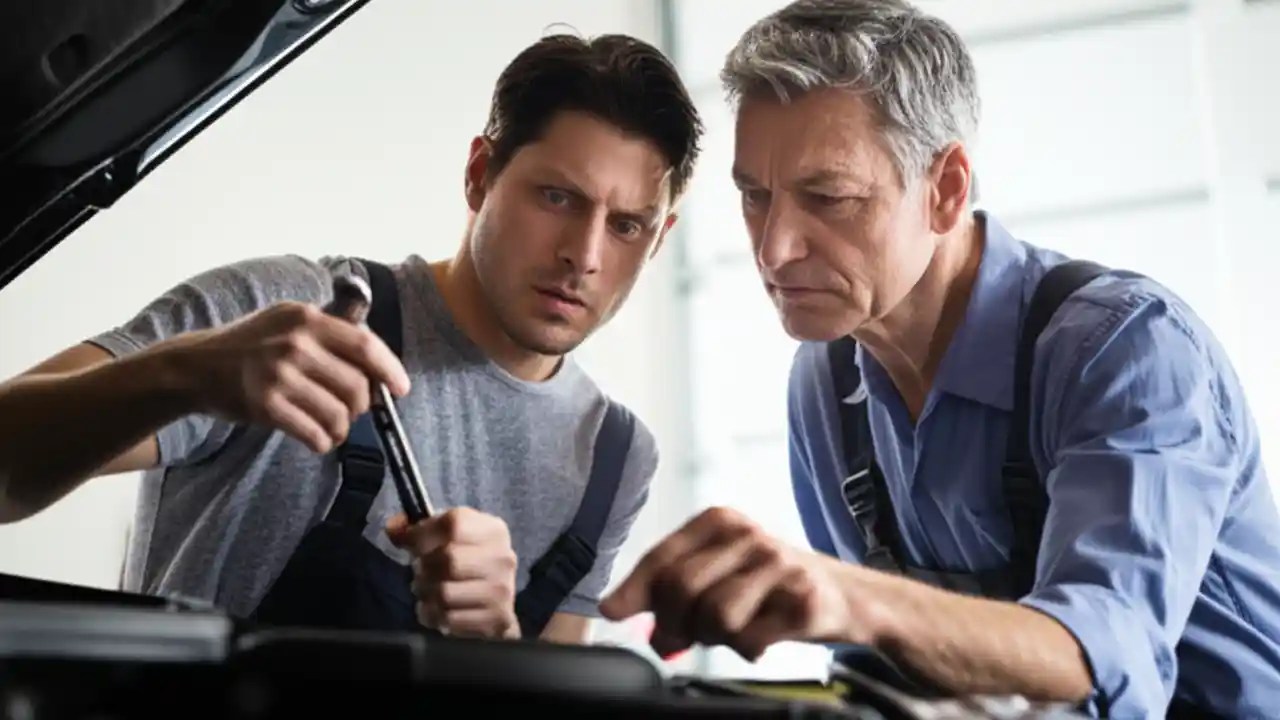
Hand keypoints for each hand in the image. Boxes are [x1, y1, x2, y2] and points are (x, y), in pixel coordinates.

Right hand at [166, 300, 410, 452]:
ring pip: (339, 414)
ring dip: (342, 428)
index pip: (365, 346)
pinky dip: (323, 442)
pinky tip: (318, 439)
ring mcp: (278, 374)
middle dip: (362, 406)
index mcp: (307, 318)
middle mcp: (294, 343)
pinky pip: (314, 432)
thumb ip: (331, 334)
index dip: (390, 370)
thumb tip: (380, 367)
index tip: (401, 389)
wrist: (196, 365)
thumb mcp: (289, 321)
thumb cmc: (252, 345)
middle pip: (357, 386)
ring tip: (334, 428)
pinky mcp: (265, 405)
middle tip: (352, 411)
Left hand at [386, 507, 519, 638]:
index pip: (454, 523)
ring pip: (446, 592)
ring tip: (427, 593)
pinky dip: (435, 616)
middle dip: (424, 569)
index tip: (412, 545)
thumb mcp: (447, 538)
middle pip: (449, 558)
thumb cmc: (466, 563)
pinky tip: (437, 611)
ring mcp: (502, 590)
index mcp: (492, 530)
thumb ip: (417, 530)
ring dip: (427, 595)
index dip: (423, 534)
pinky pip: (450, 619)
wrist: (495, 601)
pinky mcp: (497, 618)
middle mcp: (503, 557)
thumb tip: (393, 527)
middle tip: (421, 574)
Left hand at [600, 507, 876, 660]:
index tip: (613, 612)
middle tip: (677, 640)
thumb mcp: (719, 569)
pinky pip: (749, 640)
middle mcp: (748, 535)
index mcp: (720, 521)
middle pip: (681, 588)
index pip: (662, 556)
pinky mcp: (803, 600)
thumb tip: (615, 608)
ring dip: (713, 637)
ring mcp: (778, 565)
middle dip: (672, 623)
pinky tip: (758, 639)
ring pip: (714, 615)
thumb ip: (669, 584)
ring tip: (729, 632)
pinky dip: (745, 650)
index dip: (634, 589)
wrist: (848, 595)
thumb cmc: (771, 583)